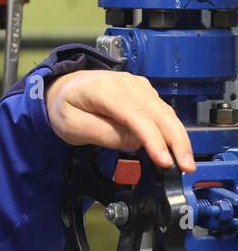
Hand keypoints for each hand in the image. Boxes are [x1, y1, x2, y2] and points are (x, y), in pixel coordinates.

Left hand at [44, 69, 195, 171]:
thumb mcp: (71, 125)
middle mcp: (126, 83)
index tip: (165, 160)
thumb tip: (136, 142)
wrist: (62, 87)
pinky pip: (162, 111)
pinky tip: (176, 147)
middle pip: (158, 112)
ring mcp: (137, 85)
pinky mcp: (144, 92)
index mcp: (105, 89)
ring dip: (178, 137)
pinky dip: (171, 129)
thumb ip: (102, 133)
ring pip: (165, 112)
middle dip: (176, 140)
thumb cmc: (64, 108)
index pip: (136, 115)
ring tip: (186, 161)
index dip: (153, 138)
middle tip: (187, 166)